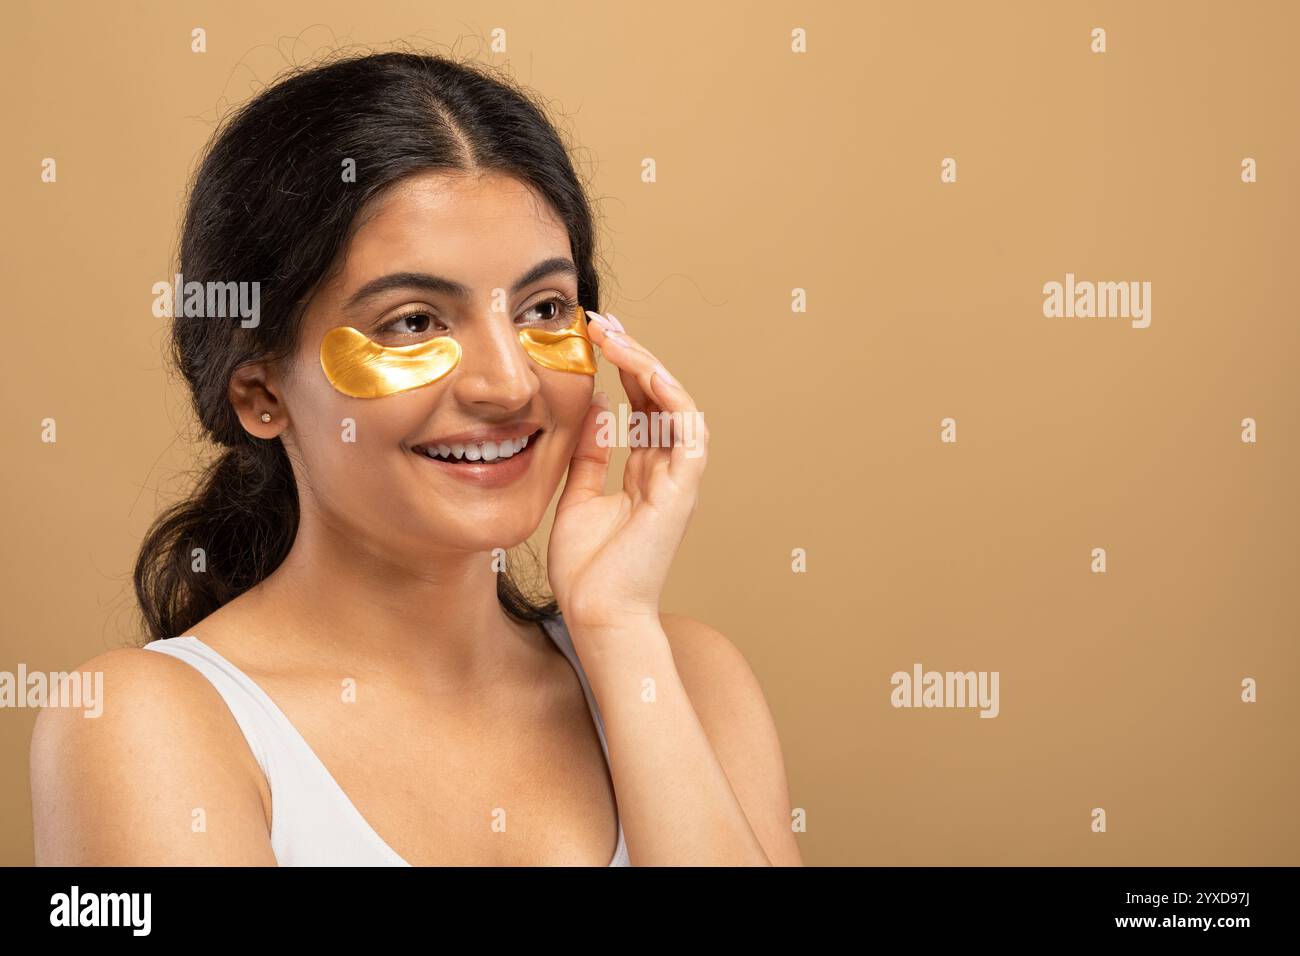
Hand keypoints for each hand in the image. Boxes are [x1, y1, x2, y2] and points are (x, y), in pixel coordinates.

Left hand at [547, 313, 708, 639]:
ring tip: (617, 337)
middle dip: (634, 354)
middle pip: (660, 398)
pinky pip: (689, 433)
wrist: (596, 614)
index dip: (624, 368)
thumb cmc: (587, 570)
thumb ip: (589, 454)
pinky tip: (645, 371)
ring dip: (649, 366)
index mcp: (645, 474)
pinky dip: (671, 399)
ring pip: (676, 406)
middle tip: (604, 321)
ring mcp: (679, 481)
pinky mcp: (683, 491)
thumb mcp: (578, 496)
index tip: (595, 336)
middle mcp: (667, 472)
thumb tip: (593, 407)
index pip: (643, 406)